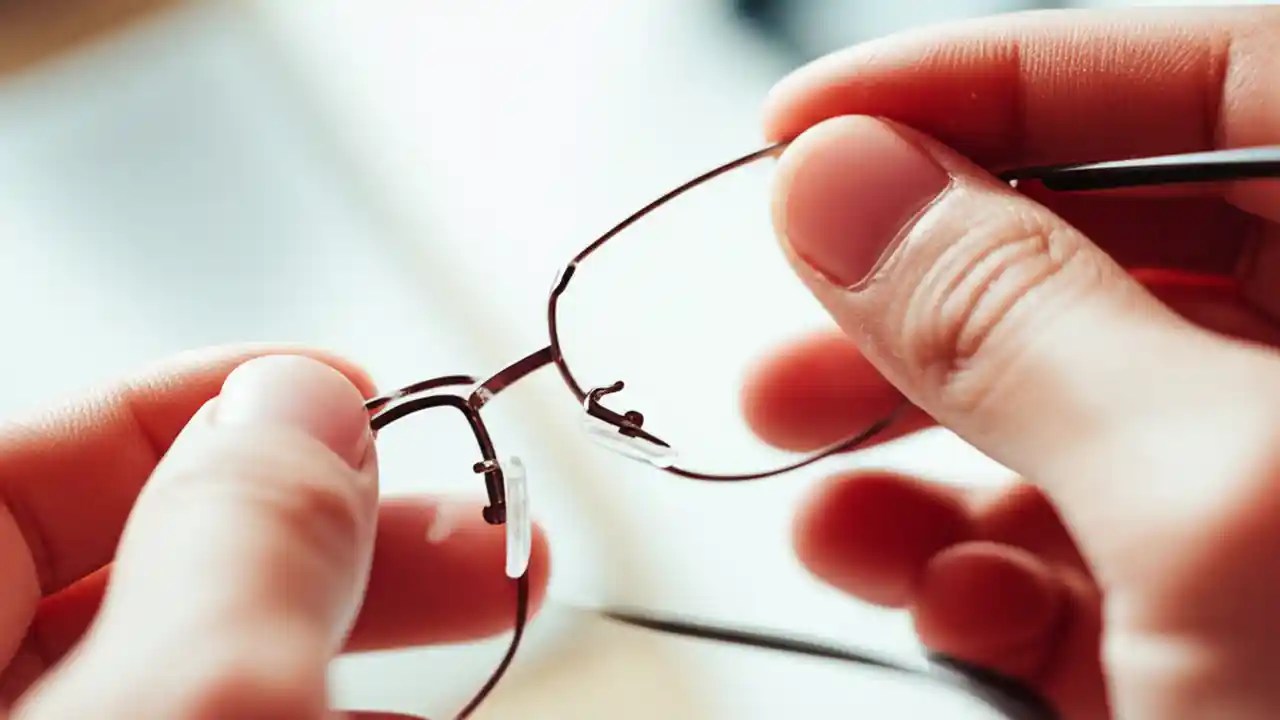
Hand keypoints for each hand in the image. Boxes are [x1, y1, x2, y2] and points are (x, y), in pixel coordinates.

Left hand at [0, 349, 547, 718]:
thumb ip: (239, 545)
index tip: (354, 395)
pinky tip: (414, 715)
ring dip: (353, 624)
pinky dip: (318, 712)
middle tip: (471, 530)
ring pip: (192, 663)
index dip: (205, 405)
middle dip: (329, 531)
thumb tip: (299, 402)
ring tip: (489, 613)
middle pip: (139, 568)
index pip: (27, 459)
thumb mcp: (187, 713)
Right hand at [744, 7, 1279, 718]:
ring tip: (811, 479)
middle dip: (923, 294)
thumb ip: (1012, 317)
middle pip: (1115, 254)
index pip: (1216, 80)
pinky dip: (977, 565)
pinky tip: (922, 586)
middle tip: (786, 315)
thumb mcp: (1212, 506)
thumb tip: (839, 182)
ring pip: (1072, 415)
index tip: (811, 127)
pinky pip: (1081, 552)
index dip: (992, 83)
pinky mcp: (1235, 629)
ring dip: (918, 447)